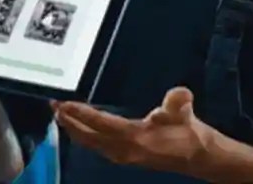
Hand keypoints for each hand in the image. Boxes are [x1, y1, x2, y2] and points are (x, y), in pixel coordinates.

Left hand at [53, 87, 220, 176]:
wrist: (198, 158)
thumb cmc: (190, 133)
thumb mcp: (186, 113)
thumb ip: (178, 103)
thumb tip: (176, 95)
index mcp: (136, 137)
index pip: (102, 124)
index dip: (82, 114)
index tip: (64, 103)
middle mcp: (125, 150)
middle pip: (89, 137)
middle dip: (70, 123)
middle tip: (54, 106)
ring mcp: (123, 156)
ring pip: (91, 144)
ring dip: (75, 131)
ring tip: (62, 116)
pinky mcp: (125, 157)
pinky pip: (98, 147)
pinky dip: (86, 137)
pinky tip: (82, 129)